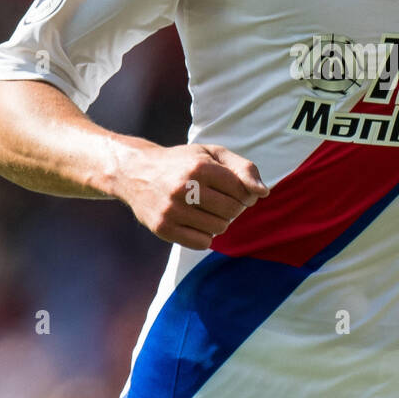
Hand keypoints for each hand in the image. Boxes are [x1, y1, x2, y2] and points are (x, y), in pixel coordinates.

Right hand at [116, 141, 268, 249]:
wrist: (135, 172)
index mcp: (199, 167)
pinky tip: (195, 221)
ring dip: (219, 221)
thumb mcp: (211, 154)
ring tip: (205, 209)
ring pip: (219, 228)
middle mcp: (184, 188)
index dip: (245, 193)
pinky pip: (202, 243)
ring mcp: (172, 210)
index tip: (234, 190)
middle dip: (234, 208)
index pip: (242, 190)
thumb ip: (243, 168)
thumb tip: (263, 193)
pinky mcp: (163, 228)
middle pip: (232, 211)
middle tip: (220, 200)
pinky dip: (205, 235)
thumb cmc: (182, 163)